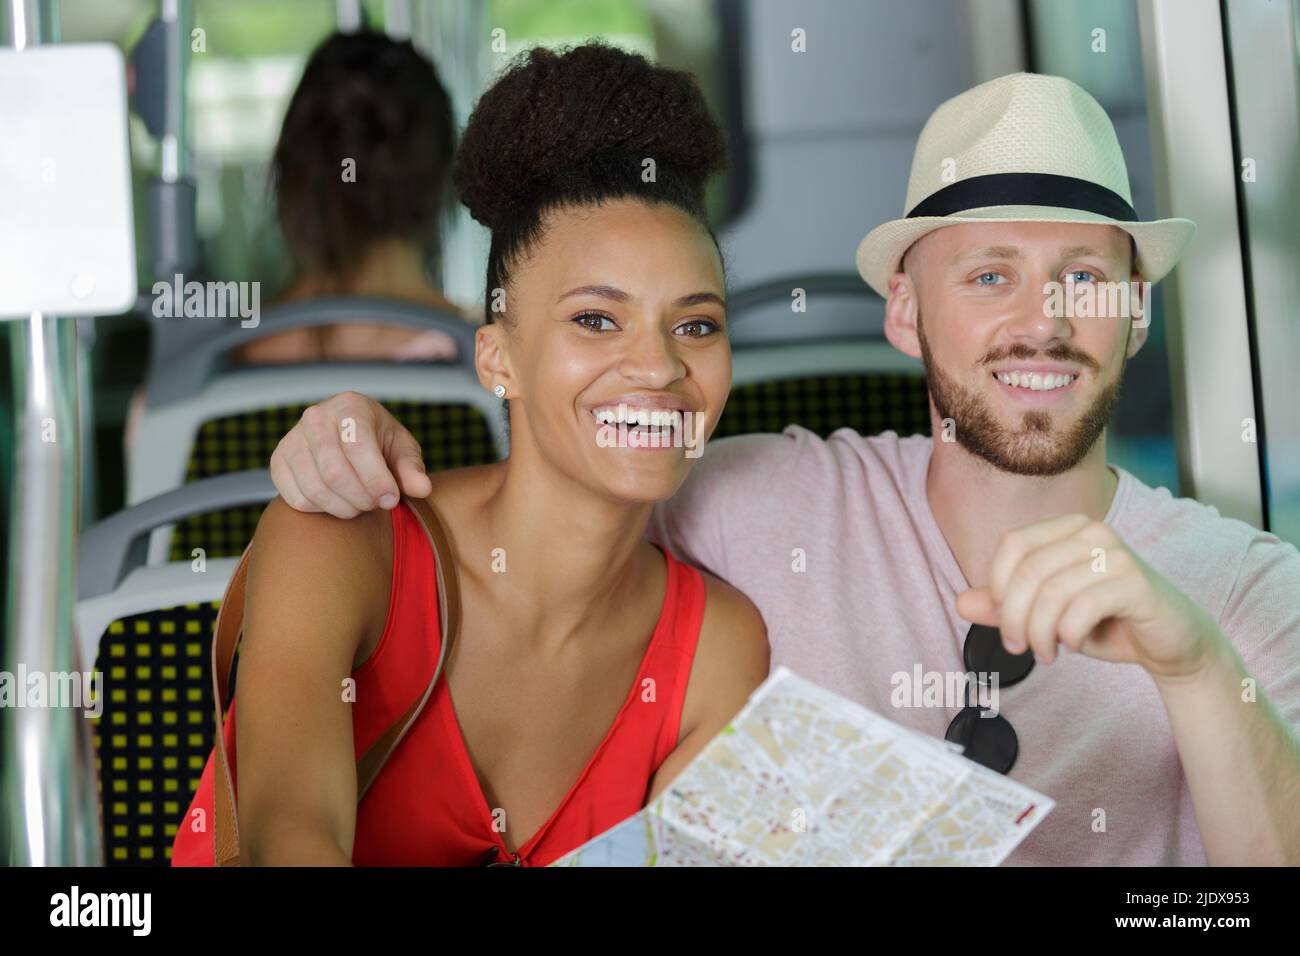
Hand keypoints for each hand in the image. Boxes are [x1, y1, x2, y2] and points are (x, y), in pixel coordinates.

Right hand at [269, 391, 431, 516]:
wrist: (347, 439)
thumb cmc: (380, 444)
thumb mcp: (402, 450)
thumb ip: (412, 468)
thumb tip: (422, 488)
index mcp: (350, 406)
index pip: (358, 447)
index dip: (377, 480)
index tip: (391, 499)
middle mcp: (316, 417)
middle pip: (334, 472)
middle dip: (361, 498)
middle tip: (376, 504)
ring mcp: (292, 439)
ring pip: (315, 488)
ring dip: (344, 508)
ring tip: (361, 505)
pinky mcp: (278, 462)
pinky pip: (297, 499)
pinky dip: (322, 510)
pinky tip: (339, 502)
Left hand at [956, 514, 1222, 680]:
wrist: (1172, 644)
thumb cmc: (1108, 623)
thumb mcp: (1047, 614)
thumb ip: (1005, 607)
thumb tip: (961, 603)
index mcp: (1068, 529)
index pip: (1012, 545)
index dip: (998, 586)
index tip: (1005, 620)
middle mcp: (1093, 532)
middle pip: (1027, 572)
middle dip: (1014, 618)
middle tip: (1020, 647)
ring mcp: (1117, 554)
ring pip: (1050, 593)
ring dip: (1040, 633)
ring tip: (1046, 653)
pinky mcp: (1136, 583)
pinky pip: (1081, 608)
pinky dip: (1069, 635)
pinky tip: (1075, 645)